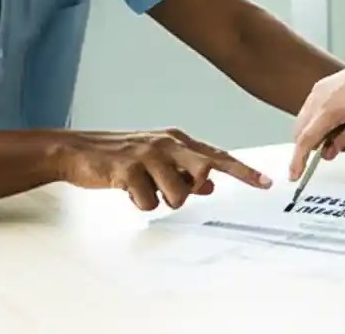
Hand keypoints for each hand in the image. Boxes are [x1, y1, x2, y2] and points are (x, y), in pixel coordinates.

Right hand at [54, 129, 271, 210]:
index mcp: (176, 140)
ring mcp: (148, 154)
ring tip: (141, 189)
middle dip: (190, 188)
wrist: (78, 151)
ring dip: (160, 200)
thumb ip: (185, 171)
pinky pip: (149, 203)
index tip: (266, 183)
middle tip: (167, 187)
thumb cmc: (120, 156)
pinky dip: (139, 203)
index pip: (217, 156)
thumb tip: (211, 185)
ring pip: (177, 195)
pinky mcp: (128, 169)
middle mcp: (166, 143)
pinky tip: (126, 190)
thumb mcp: (157, 159)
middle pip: (203, 171)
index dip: (243, 171)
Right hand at [289, 50, 344, 178]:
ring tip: (339, 136)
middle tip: (330, 151)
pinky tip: (333, 124)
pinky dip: (313, 123)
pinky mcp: (319, 87)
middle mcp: (318, 99)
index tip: (294, 175)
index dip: (298, 160)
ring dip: (312, 135)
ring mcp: (316, 92)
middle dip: (308, 148)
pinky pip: (307, 111)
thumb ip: (344, 140)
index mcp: (329, 111)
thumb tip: (327, 154)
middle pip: (300, 133)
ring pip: (302, 122)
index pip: (305, 141)